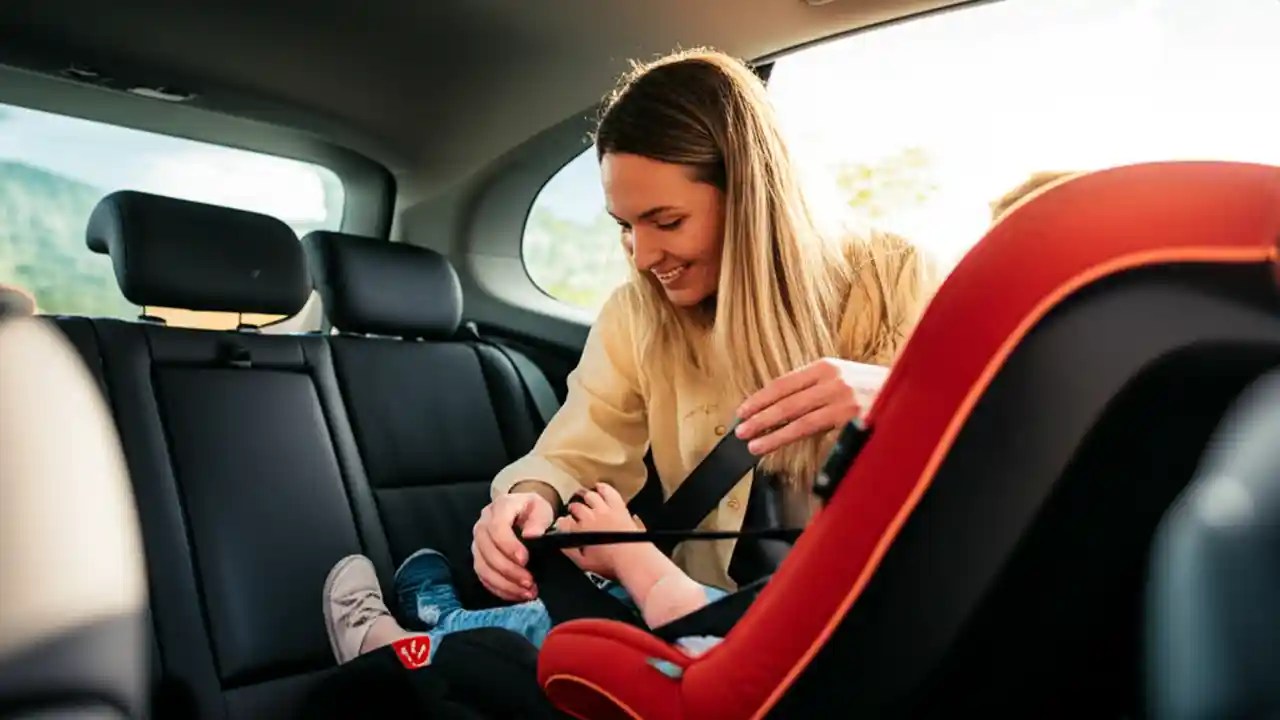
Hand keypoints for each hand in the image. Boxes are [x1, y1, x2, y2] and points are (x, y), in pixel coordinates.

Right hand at [471, 490, 554, 601]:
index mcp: (500, 507)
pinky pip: (483, 577)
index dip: (509, 545)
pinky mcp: (479, 558)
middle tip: (529, 582)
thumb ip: (538, 521)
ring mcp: (478, 542)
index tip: (525, 560)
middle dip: (508, 570)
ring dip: (503, 583)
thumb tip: (531, 536)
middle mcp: (483, 524)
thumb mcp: (542, 510)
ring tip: (526, 592)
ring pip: (482, 567)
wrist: (525, 514)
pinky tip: (516, 594)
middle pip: (487, 550)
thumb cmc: (533, 511)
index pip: (497, 527)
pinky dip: (499, 589)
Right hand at [556, 484, 641, 576]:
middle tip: (573, 510)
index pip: (564, 522)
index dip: (562, 523)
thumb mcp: (583, 564)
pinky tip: (600, 487)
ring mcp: (604, 510)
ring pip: (590, 496)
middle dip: (572, 508)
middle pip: (576, 506)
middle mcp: (589, 517)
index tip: (563, 525)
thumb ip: (569, 551)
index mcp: (579, 531)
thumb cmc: (609, 564)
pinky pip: (608, 492)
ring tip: (582, 495)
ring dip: (584, 495)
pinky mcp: (618, 507)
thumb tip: (562, 543)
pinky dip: (603, 488)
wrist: (633, 559)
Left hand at [734, 358, 887, 454]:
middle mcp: (832, 378)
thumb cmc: (876, 389)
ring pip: (797, 417)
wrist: (915, 392)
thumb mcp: (844, 378)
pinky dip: (791, 438)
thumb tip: (783, 404)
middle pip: (785, 399)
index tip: (743, 409)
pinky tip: (777, 444)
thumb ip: (817, 387)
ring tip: (752, 443)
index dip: (760, 397)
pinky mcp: (852, 417)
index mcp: (826, 366)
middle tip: (740, 429)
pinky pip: (814, 429)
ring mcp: (842, 398)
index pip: (783, 382)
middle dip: (759, 416)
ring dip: (770, 432)